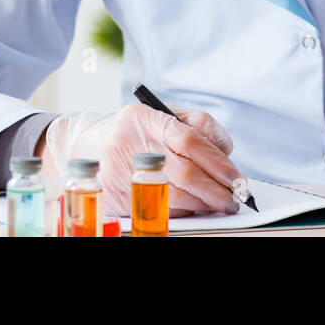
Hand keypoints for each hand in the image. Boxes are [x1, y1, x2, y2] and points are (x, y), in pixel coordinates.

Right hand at [39, 104, 244, 216]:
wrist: (88, 146)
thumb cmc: (136, 130)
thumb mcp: (164, 113)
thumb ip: (198, 125)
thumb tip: (225, 151)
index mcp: (144, 119)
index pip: (189, 139)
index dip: (217, 162)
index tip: (236, 177)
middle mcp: (129, 145)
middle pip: (184, 173)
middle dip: (216, 190)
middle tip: (234, 197)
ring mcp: (121, 173)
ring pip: (174, 196)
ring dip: (203, 204)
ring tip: (218, 203)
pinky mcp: (118, 197)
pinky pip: (160, 209)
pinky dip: (184, 211)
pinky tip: (194, 206)